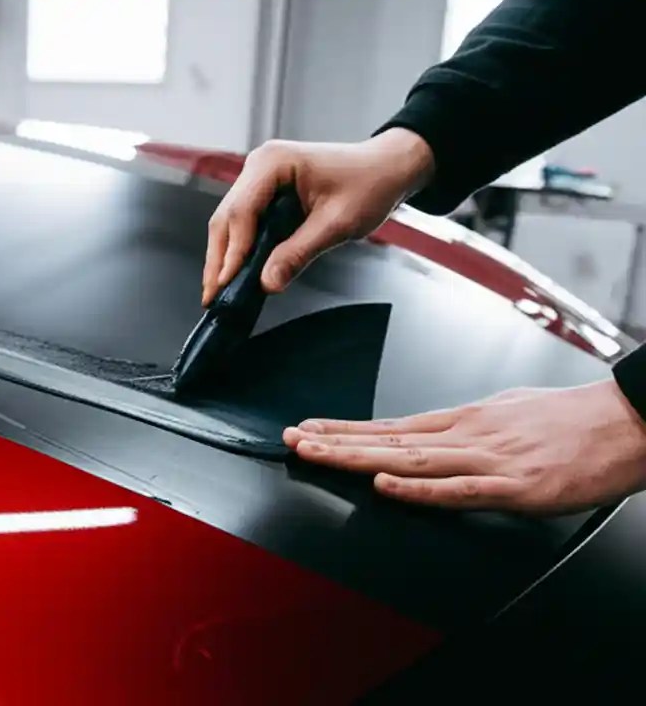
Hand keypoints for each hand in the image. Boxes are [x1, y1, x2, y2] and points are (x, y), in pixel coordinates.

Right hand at [202, 128, 434, 304]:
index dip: (232, 251)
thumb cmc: (370, 183)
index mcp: (273, 162)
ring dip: (224, 255)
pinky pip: (243, 221)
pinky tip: (235, 271)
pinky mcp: (265, 190)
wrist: (387, 168)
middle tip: (213, 296)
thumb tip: (266, 282)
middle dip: (218, 259)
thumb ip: (299, 252)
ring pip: (229, 221)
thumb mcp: (337, 223)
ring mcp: (259, 176)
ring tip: (219, 289)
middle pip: (226, 217)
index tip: (225, 283)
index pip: (241, 212)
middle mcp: (259, 165)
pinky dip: (238, 247)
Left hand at [283, 380, 645, 514]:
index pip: (390, 425)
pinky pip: (457, 488)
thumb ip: (467, 429)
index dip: (345, 429)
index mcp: (464, 420)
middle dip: (334, 440)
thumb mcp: (506, 413)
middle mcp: (466, 435)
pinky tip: (385, 484)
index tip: (307, 428)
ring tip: (314, 453)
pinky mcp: (514, 485)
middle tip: (290, 438)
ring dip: (355, 456)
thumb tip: (433, 436)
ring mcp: (487, 459)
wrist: (629, 421)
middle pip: (387, 438)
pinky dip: (418, 487)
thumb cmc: (572, 419)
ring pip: (407, 458)